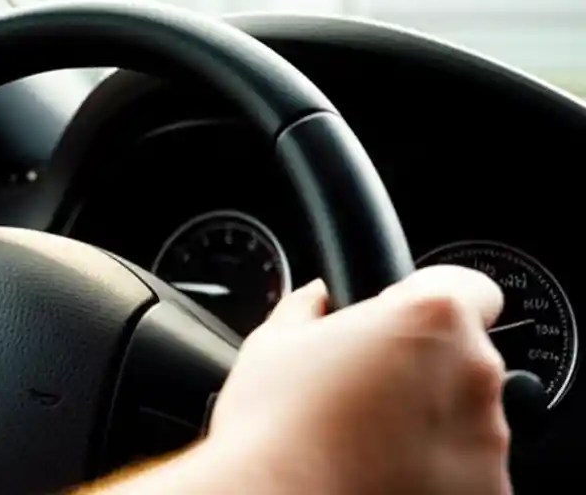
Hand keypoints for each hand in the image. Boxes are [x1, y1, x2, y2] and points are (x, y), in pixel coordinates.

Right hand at [206, 265, 509, 494]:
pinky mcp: (489, 492)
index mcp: (430, 320)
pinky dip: (438, 470)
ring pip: (467, 415)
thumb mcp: (274, 342)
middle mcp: (474, 374)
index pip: (470, 288)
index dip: (430, 303)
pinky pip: (468, 468)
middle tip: (367, 390)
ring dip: (432, 421)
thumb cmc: (273, 428)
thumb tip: (321, 300)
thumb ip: (313, 307)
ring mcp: (487, 441)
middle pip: (465, 356)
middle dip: (425, 368)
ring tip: (368, 440)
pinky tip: (383, 473)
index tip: (402, 323)